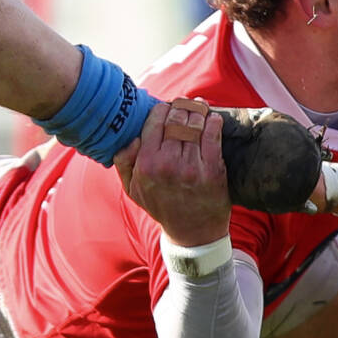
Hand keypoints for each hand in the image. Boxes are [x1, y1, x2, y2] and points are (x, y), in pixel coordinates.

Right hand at [112, 98, 229, 247]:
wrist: (192, 234)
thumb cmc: (161, 207)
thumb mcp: (133, 189)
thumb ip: (124, 162)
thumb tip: (131, 138)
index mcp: (146, 164)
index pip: (154, 121)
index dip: (162, 109)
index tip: (167, 108)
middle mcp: (167, 164)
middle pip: (176, 119)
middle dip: (181, 106)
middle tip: (185, 103)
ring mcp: (192, 167)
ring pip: (195, 124)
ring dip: (198, 110)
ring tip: (200, 107)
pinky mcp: (213, 171)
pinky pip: (213, 136)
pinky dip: (213, 122)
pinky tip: (212, 118)